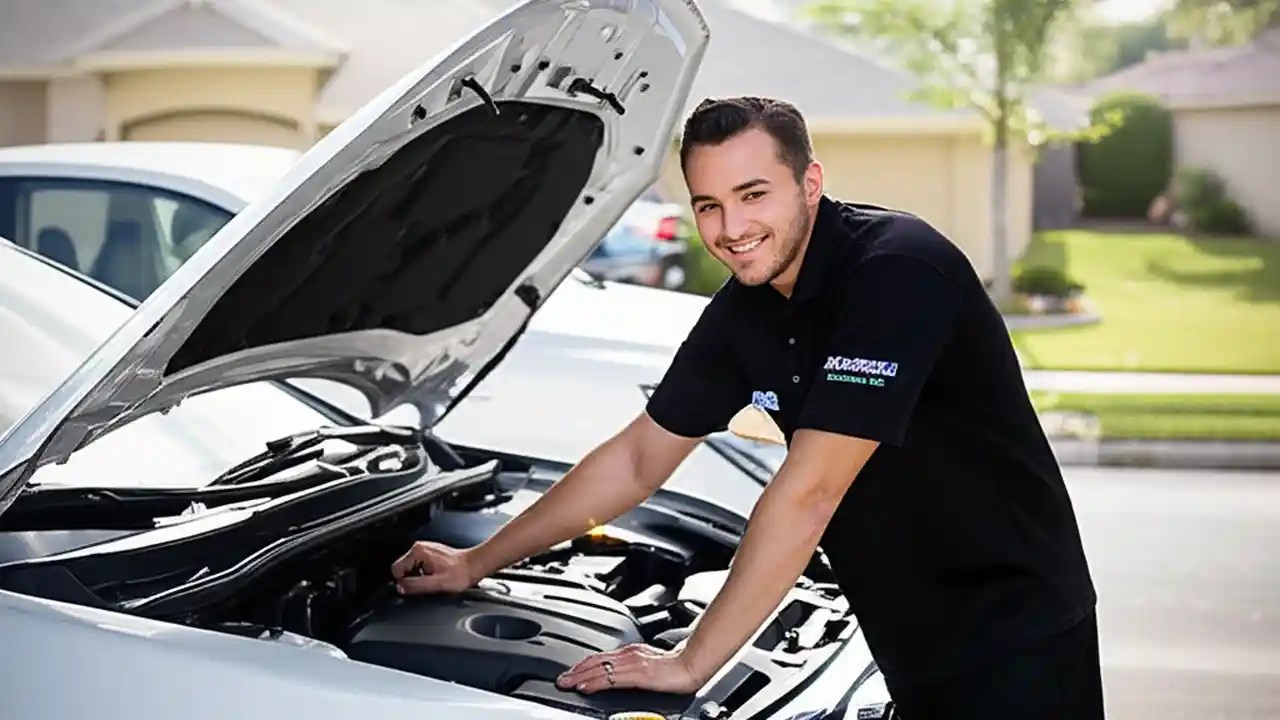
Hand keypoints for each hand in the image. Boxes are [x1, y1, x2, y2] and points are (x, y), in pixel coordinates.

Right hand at [390, 541, 478, 594]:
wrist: (475, 565)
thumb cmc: (461, 573)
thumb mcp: (436, 584)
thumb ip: (415, 585)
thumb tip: (400, 587)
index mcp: (418, 551)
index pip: (396, 569)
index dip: (403, 581)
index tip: (415, 586)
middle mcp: (420, 547)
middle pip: (403, 568)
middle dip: (412, 579)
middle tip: (429, 583)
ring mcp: (426, 549)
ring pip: (412, 568)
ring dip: (420, 577)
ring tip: (435, 579)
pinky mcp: (432, 554)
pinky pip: (420, 566)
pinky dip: (426, 573)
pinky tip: (438, 576)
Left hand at [556, 643, 703, 695]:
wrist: (691, 664)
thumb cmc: (675, 665)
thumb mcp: (648, 662)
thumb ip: (632, 665)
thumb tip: (618, 673)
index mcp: (630, 651)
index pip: (600, 657)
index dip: (582, 665)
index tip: (570, 673)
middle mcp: (628, 654)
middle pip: (595, 662)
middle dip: (575, 671)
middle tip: (561, 680)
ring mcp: (632, 664)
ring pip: (599, 669)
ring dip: (580, 677)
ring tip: (567, 684)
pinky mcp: (638, 674)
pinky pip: (611, 679)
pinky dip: (595, 683)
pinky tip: (586, 687)